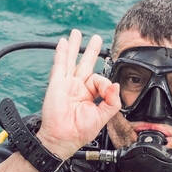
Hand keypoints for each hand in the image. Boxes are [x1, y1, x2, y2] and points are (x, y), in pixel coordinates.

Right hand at [36, 30, 120, 159]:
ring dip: (74, 46)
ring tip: (76, 33)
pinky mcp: (57, 84)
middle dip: (91, 51)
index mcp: (89, 95)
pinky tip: (63, 43)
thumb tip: (115, 84)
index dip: (104, 83)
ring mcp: (66, 84)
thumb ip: (112, 101)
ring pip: (72, 61)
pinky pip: (60, 65)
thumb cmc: (80, 131)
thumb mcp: (102, 116)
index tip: (106, 90)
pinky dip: (62, 53)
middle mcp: (78, 88)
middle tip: (96, 38)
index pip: (99, 80)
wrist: (63, 138)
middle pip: (85, 64)